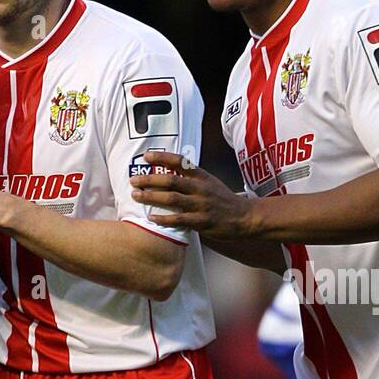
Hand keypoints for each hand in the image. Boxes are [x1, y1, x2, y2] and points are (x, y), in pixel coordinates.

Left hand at [130, 150, 256, 237]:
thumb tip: (169, 173)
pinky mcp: (201, 221)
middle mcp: (200, 188)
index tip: (146, 156)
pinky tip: (151, 218)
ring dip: (151, 197)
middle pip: (171, 180)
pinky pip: (178, 220)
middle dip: (149, 179)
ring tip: (136, 196)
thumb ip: (192, 179)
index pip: (180, 162)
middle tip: (133, 180)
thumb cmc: (223, 200)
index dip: (162, 158)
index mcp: (202, 176)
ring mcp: (201, 205)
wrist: (245, 217)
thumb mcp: (210, 183)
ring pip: (172, 199)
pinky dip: (163, 219)